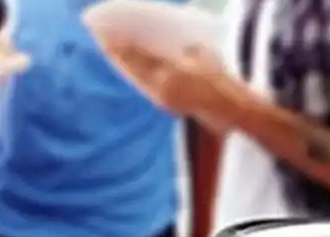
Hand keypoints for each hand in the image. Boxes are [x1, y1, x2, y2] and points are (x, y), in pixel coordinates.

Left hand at [99, 42, 243, 132]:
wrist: (226, 106)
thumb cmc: (217, 76)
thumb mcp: (202, 54)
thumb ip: (182, 48)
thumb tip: (167, 40)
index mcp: (171, 74)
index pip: (140, 59)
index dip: (124, 48)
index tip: (109, 37)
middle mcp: (161, 89)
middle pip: (132, 69)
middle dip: (117, 55)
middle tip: (102, 40)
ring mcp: (160, 98)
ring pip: (135, 78)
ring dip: (123, 64)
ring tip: (110, 50)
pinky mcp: (162, 104)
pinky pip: (143, 86)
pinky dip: (134, 74)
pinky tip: (127, 66)